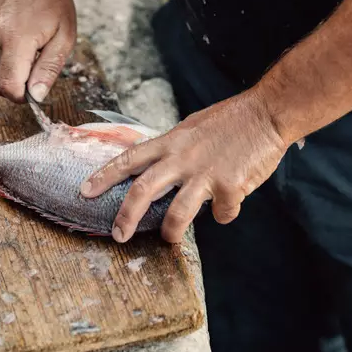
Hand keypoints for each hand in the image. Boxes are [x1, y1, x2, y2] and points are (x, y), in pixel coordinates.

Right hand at [0, 0, 75, 102]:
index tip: (32, 93)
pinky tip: (11, 46)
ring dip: (4, 74)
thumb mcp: (64, 39)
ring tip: (23, 55)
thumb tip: (37, 96)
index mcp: (16, 38)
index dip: (21, 97)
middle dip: (13, 88)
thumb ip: (49, 70)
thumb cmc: (52, 4)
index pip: (9, 85)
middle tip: (31, 74)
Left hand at [80, 91, 289, 243]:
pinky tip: (228, 208)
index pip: (129, 159)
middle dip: (125, 216)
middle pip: (143, 190)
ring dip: (170, 231)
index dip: (104, 176)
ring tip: (169, 238)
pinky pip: (222, 214)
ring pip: (177, 213)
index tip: (84, 191)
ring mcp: (206, 173)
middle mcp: (183, 158)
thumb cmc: (230, 120)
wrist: (267, 113)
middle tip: (118, 236)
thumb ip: (174, 149)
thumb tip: (159, 167)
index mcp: (171, 142)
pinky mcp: (230, 186)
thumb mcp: (192, 128)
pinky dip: (224, 215)